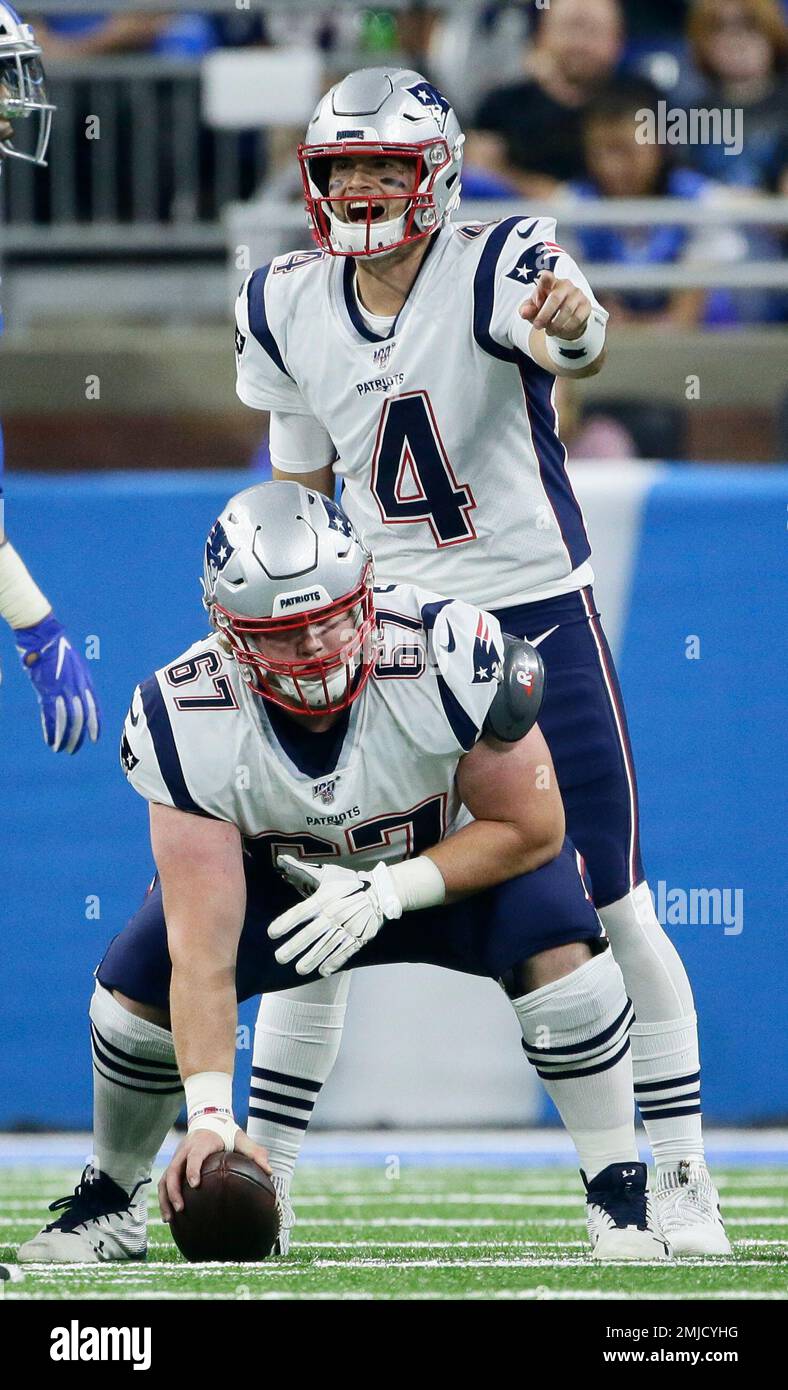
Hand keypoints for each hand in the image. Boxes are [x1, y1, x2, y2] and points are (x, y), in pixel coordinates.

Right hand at [15, 612, 100, 752]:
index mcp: (85, 680)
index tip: (96, 739)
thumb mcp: (72, 664)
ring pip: (68, 719)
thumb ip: (75, 680)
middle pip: (82, 717)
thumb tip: (73, 694)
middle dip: (79, 736)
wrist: (44, 634)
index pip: (94, 707)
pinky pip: (52, 715)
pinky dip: (52, 730)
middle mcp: (77, 686)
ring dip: (65, 737)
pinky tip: (51, 741)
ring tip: (62, 749)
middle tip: (74, 750)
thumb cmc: (56, 647)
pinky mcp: (47, 689)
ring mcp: (63, 688)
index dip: (95, 724)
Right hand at [158, 1128, 270, 1221]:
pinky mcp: (174, 1166)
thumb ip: (254, 1152)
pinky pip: (164, 1183)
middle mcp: (185, 1151)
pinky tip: (170, 1217)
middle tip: (181, 1209)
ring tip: (169, 1219)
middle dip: (174, 1191)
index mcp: (201, 1143)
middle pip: (173, 1171)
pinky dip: (165, 1199)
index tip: (195, 1184)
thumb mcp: (241, 1138)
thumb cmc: (226, 1133)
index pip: (194, 1156)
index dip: (193, 1169)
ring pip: (164, 1180)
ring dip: (165, 1199)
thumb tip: (269, 1171)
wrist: (209, 1119)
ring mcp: (177, 1159)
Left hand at [268, 854, 403, 976]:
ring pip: (327, 946)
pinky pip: (345, 952)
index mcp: (325, 898)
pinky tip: (323, 971)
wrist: (380, 891)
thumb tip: (282, 861)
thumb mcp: (328, 875)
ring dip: (312, 959)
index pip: (301, 912)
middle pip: (312, 933)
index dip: (285, 922)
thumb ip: (305, 872)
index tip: (272, 933)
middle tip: (280, 958)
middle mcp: (334, 914)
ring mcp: (348, 927)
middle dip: (295, 947)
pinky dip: (334, 962)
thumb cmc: (349, 883)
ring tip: (299, 969)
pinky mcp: (360, 937)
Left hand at [519, 270, 591, 338]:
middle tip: (537, 326)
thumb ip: (526, 310)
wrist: (565, 321)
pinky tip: (560, 331)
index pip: (546, 277)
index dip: (542, 284)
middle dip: (544, 314)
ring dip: (555, 324)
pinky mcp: (586, 305)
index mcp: (549, 282)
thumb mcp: (533, 311)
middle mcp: (565, 284)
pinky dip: (566, 327)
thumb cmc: (545, 311)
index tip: (537, 300)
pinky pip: (577, 318)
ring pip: (566, 309)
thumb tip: (524, 313)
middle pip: (555, 298)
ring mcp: (577, 294)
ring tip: (548, 331)